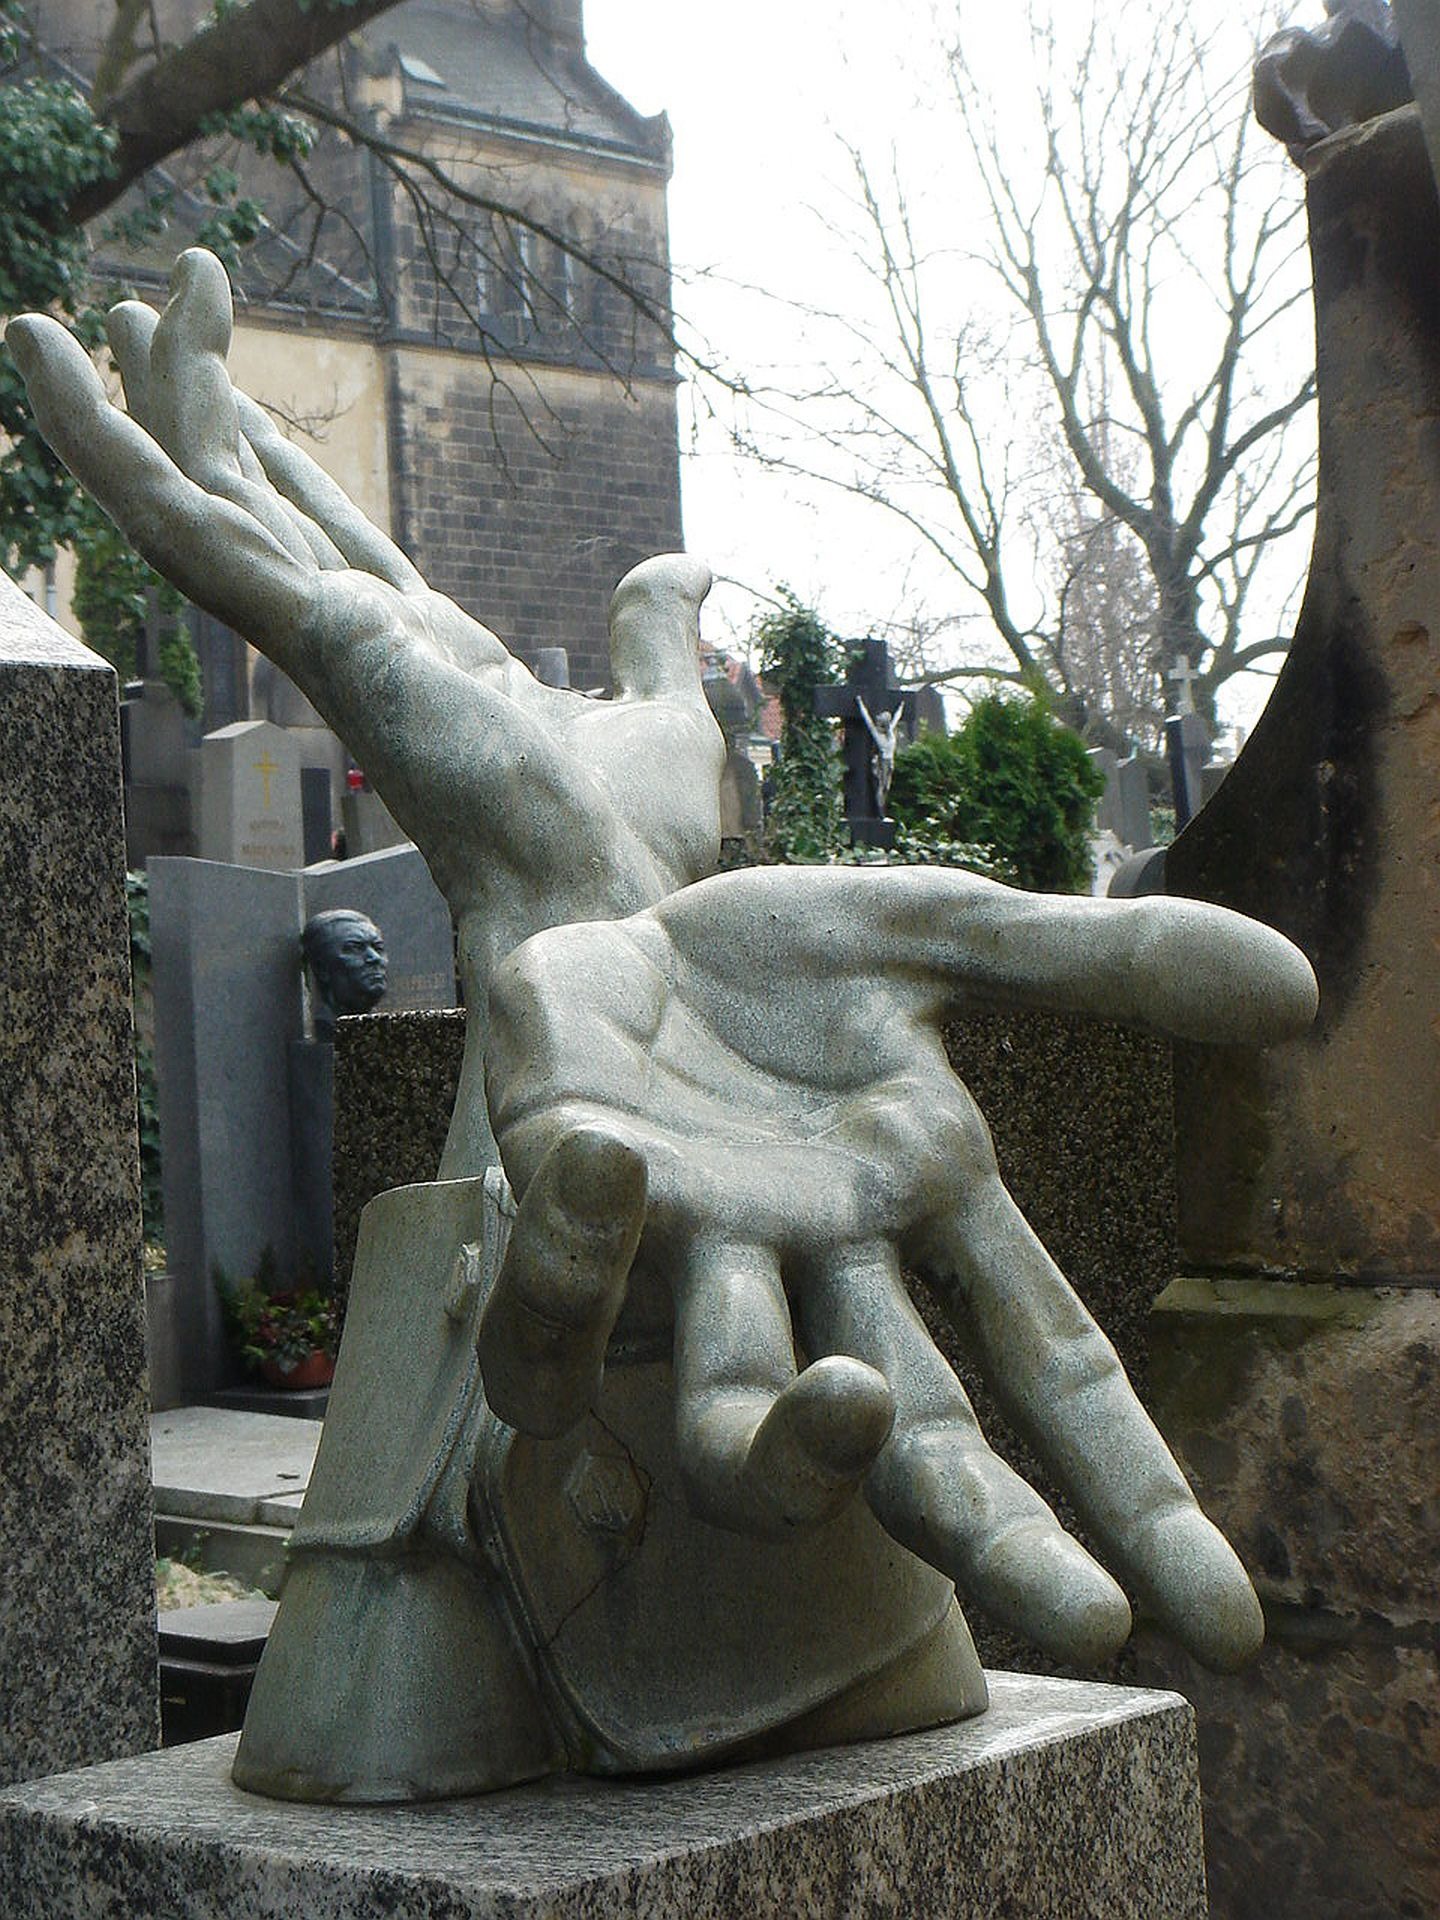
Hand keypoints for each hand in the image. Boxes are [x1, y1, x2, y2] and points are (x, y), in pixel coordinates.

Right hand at [6, 251, 722, 924]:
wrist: (614, 906)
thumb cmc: (630, 846)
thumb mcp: (661, 709)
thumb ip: (652, 631)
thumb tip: (693, 572)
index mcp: (424, 657)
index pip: (329, 541)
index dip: (280, 467)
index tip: (239, 396)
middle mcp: (357, 646)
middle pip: (250, 504)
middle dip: (193, 407)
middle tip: (139, 301)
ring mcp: (323, 640)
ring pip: (194, 504)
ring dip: (129, 404)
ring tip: (52, 313)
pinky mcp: (311, 635)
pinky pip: (184, 525)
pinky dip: (110, 444)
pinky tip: (44, 359)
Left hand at [478, 865, 1317, 1670]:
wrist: (610, 918)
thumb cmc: (780, 961)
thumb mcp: (938, 933)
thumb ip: (1098, 962)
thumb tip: (1304, 987)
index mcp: (923, 1215)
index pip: (1052, 1371)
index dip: (1137, 1497)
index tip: (1231, 1632)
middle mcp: (816, 1276)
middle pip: (914, 1452)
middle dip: (991, 1535)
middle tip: (1083, 1617)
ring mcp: (688, 1270)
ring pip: (726, 1433)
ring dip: (783, 1442)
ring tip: (852, 1397)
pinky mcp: (560, 1237)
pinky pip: (550, 1324)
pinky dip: (572, 1266)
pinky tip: (614, 1161)